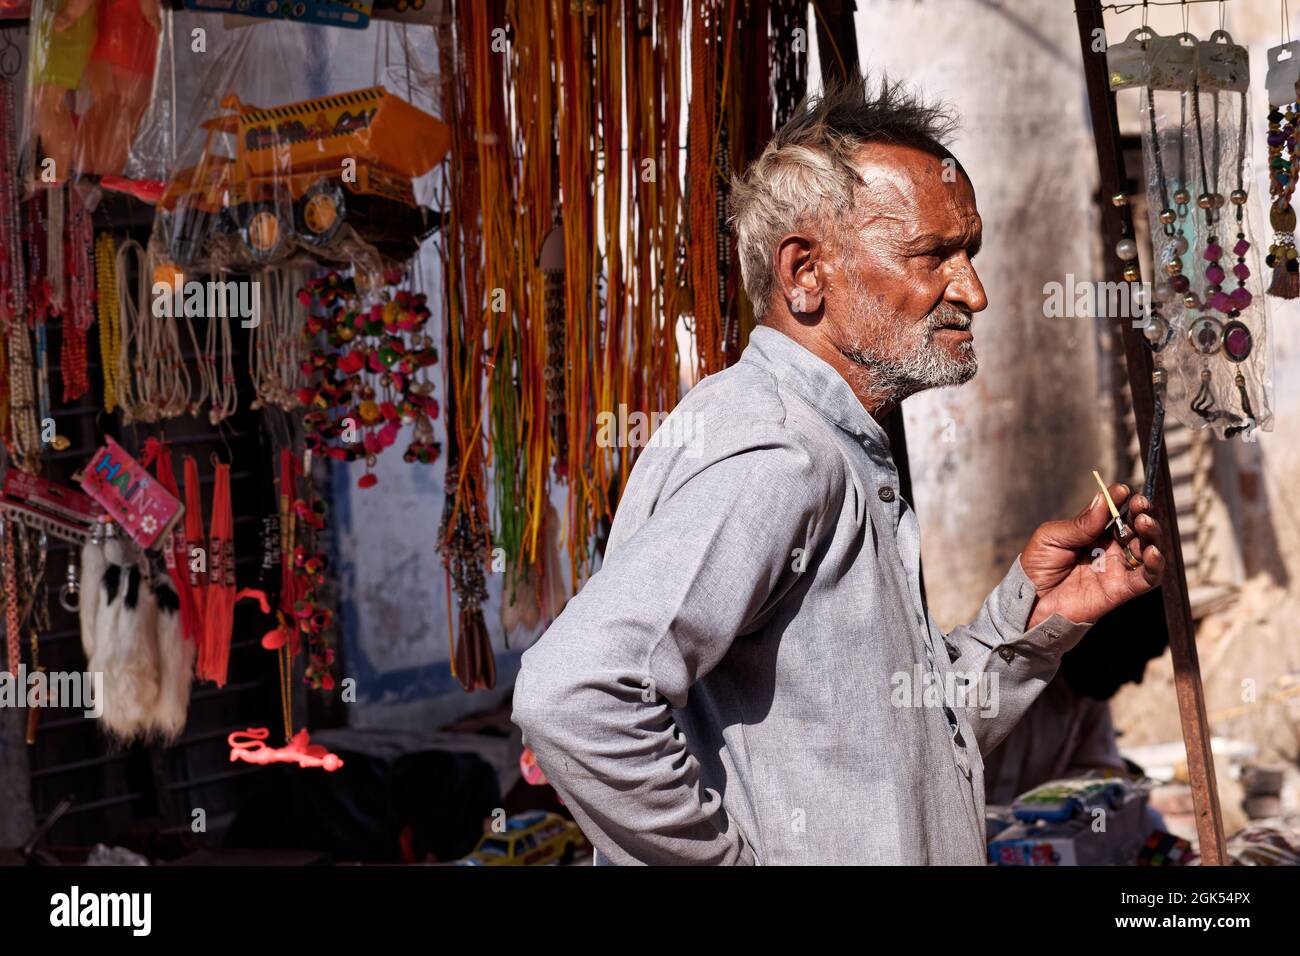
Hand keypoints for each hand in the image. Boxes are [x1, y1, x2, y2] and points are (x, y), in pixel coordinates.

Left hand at [1020, 483, 1164, 629]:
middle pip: (1135, 528)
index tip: (1123, 491)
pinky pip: (1146, 578)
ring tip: (1145, 523)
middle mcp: (1108, 548)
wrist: (1030, 602)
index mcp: (1091, 533)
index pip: (1114, 512)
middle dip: (1141, 513)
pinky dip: (1155, 565)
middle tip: (1141, 504)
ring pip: (1146, 548)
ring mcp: (1116, 568)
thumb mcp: (1052, 538)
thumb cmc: (1037, 567)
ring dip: (1152, 534)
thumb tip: (1102, 499)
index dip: (1120, 500)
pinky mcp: (1121, 589)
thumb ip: (1080, 523)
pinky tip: (1152, 552)